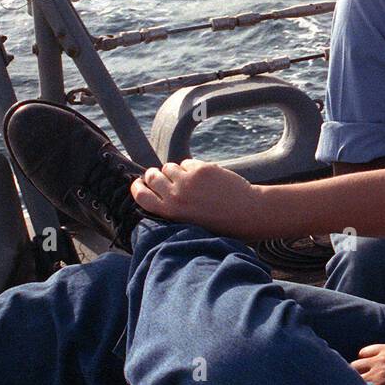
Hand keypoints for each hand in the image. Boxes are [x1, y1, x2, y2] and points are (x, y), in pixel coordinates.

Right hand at [130, 159, 261, 236]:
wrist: (247, 213)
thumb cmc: (220, 222)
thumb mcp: (189, 222)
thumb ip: (173, 208)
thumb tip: (158, 191)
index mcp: (170, 212)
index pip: (141, 195)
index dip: (137, 187)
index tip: (139, 183)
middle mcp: (175, 195)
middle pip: (152, 176)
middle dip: (155, 174)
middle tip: (162, 176)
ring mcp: (188, 180)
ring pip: (169, 166)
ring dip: (175, 170)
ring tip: (188, 180)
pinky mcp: (202, 169)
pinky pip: (188, 162)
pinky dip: (193, 167)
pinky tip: (204, 177)